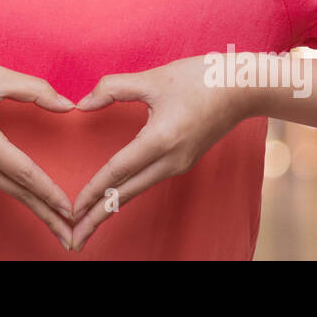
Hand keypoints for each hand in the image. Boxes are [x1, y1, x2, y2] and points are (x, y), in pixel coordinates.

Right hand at [0, 54, 78, 248]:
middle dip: (45, 214)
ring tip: (57, 222)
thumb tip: (67, 105)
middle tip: (72, 235)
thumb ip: (35, 90)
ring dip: (33, 206)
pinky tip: (31, 197)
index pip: (23, 172)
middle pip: (17, 191)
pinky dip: (18, 192)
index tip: (70, 210)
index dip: (49, 191)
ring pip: (7, 189)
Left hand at [68, 55, 255, 251]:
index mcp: (161, 140)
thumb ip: (112, 88)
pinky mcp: (183, 161)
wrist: (244, 88)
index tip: (73, 210)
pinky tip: (113, 197)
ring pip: (137, 189)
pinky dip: (127, 192)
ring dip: (111, 207)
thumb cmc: (200, 78)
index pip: (118, 171)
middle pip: (126, 194)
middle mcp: (171, 160)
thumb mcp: (153, 78)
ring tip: (88, 222)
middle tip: (73, 238)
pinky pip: (148, 181)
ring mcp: (179, 164)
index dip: (93, 191)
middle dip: (98, 216)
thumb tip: (82, 104)